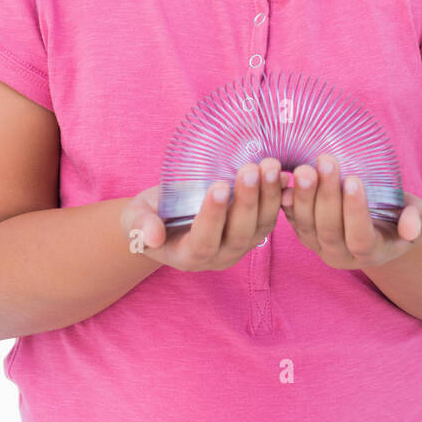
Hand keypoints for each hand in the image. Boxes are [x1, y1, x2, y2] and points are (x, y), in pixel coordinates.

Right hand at [121, 159, 286, 271]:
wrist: (167, 216)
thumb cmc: (148, 214)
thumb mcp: (135, 217)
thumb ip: (141, 225)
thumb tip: (150, 236)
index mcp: (189, 256)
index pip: (204, 241)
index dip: (212, 216)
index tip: (217, 186)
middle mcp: (220, 256)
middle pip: (239, 233)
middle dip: (246, 200)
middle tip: (251, 168)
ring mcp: (241, 243)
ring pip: (261, 225)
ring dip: (269, 195)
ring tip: (270, 165)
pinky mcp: (256, 228)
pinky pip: (272, 215)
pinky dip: (280, 195)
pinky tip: (286, 172)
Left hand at [280, 154, 421, 268]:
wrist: (374, 221)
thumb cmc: (399, 214)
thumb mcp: (417, 215)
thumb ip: (417, 220)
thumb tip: (410, 227)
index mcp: (372, 252)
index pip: (361, 238)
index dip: (356, 211)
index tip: (354, 180)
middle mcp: (341, 254)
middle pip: (329, 229)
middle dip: (327, 195)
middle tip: (325, 161)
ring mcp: (318, 244)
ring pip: (306, 225)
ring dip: (303, 195)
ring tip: (304, 167)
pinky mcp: (301, 230)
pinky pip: (290, 218)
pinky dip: (286, 200)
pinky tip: (284, 178)